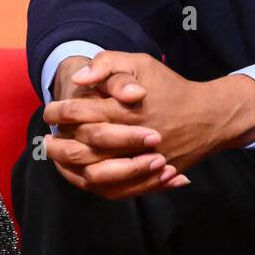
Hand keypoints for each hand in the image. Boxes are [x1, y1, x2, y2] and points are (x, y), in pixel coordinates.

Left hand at [46, 51, 254, 194]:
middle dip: (58, 145)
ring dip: (70, 167)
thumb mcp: (140, 63)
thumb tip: (79, 79)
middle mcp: (130, 138)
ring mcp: (140, 162)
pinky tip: (80, 175)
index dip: (58, 113)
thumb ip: (108, 65)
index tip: (48, 113)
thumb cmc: (170, 87)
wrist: (208, 117)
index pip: (79, 114)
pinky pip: (115, 190)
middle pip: (82, 148)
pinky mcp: (148, 178)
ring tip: (57, 158)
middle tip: (45, 140)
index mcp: (124, 109)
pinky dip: (94, 185)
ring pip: (95, 174)